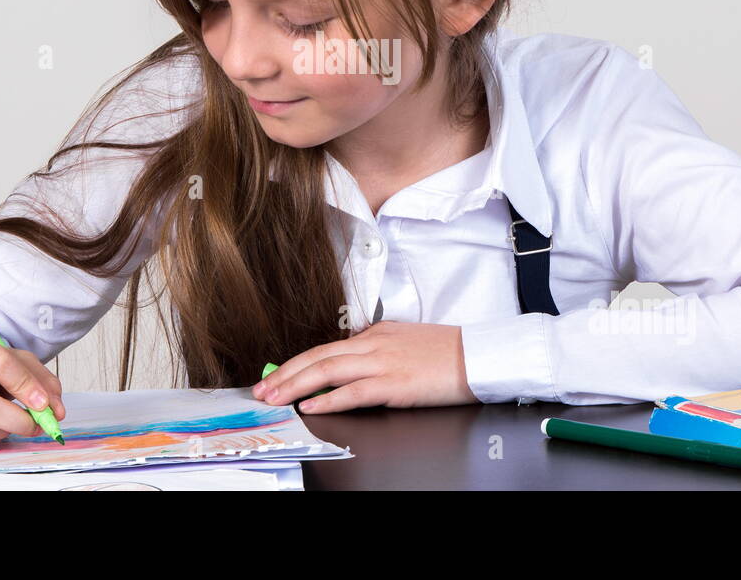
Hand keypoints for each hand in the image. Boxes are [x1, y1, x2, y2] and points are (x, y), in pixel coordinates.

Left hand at [252, 320, 479, 412]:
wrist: (478, 356)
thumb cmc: (446, 353)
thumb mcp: (404, 343)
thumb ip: (377, 352)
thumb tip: (351, 368)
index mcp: (375, 335)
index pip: (326, 348)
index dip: (297, 363)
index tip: (276, 376)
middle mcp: (373, 344)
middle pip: (318, 356)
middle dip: (285, 373)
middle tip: (261, 390)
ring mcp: (383, 363)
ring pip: (328, 370)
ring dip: (295, 384)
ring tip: (274, 398)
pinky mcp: (395, 383)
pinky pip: (354, 391)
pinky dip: (329, 398)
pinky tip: (310, 406)